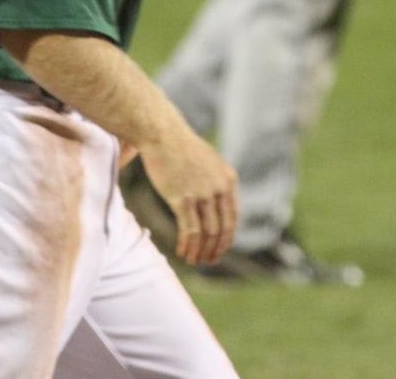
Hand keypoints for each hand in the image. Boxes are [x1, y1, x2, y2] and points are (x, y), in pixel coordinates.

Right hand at [136, 131, 238, 265]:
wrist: (162, 134)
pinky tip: (182, 253)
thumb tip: (215, 200)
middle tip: (208, 261)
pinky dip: (187, 245)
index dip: (227, 237)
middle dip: (215, 249)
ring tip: (194, 261)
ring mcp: (201, 194)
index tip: (220, 250)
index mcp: (228, 180)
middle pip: (221, 229)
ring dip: (200, 251)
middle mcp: (219, 189)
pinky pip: (188, 230)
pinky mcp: (182, 199)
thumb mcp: (208, 162)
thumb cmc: (181, 147)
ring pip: (206, 233)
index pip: (232, 217)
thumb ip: (215, 181)